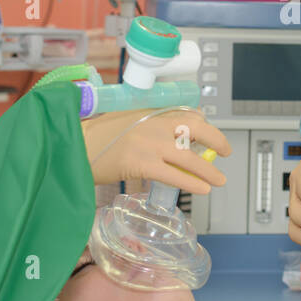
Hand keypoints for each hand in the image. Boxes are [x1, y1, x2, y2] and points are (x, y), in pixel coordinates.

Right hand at [83, 109, 230, 192]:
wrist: (75, 146)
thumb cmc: (96, 137)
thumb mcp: (126, 121)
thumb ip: (148, 126)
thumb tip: (173, 141)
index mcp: (150, 111)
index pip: (187, 113)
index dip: (204, 124)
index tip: (210, 133)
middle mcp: (153, 123)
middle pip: (196, 129)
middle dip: (216, 140)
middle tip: (225, 151)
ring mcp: (149, 143)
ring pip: (189, 157)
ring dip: (208, 170)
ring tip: (219, 181)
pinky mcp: (142, 163)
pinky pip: (174, 175)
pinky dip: (192, 183)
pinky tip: (202, 189)